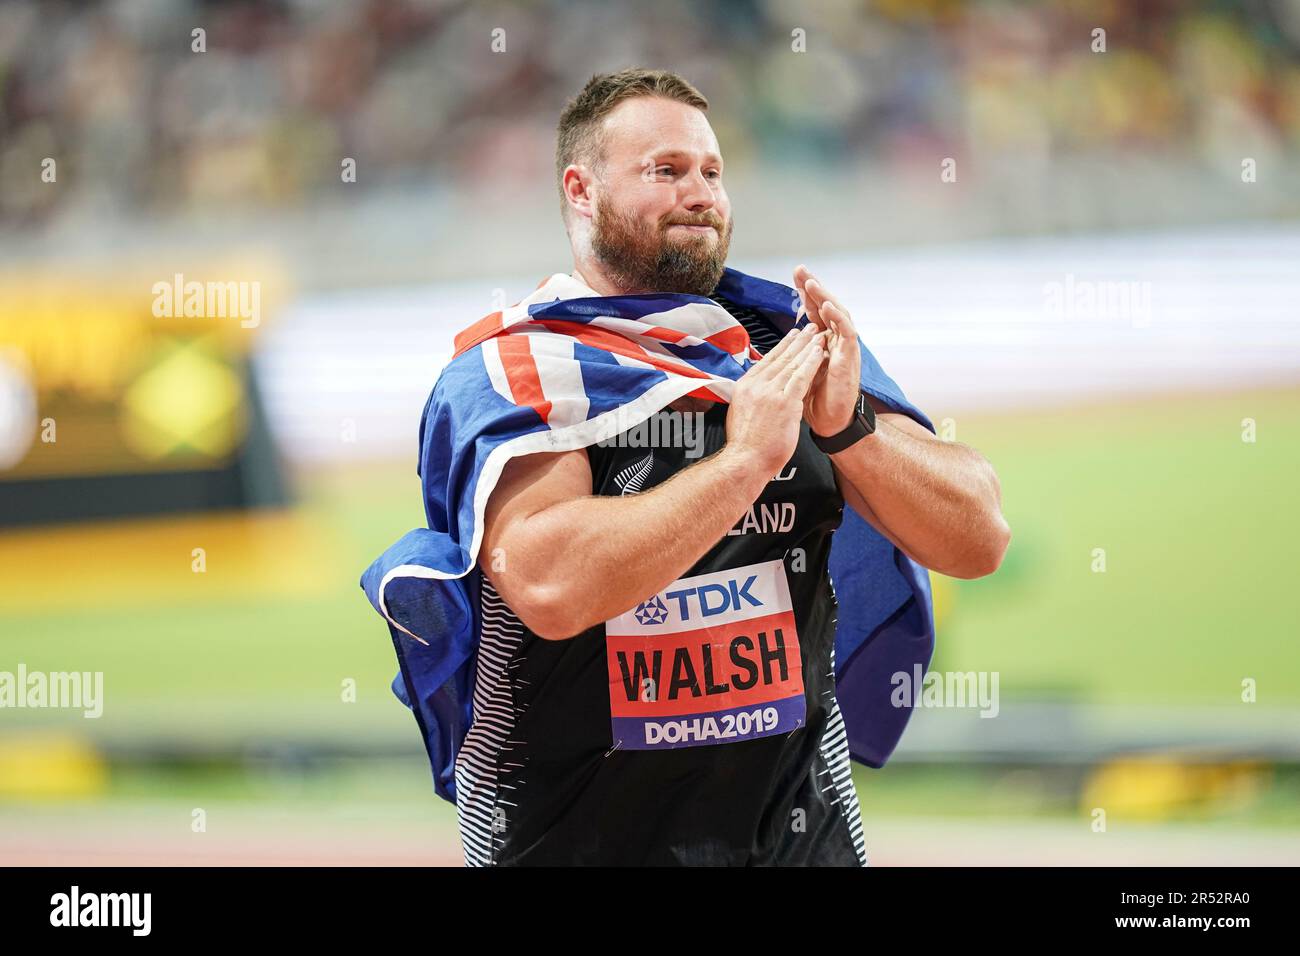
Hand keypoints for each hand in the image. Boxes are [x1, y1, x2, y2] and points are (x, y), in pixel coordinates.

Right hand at [725, 323, 827, 476]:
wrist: (745, 461)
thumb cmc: (745, 445)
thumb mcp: (740, 413)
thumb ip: (751, 399)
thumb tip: (756, 393)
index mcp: (744, 387)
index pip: (766, 361)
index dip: (782, 347)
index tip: (792, 337)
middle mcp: (756, 385)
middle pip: (780, 358)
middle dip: (797, 341)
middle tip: (809, 329)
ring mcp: (770, 392)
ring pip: (792, 364)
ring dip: (807, 347)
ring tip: (818, 335)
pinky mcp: (784, 402)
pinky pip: (801, 377)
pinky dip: (811, 362)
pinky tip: (819, 352)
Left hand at [793, 264, 861, 437]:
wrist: (830, 422)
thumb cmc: (815, 399)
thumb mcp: (797, 370)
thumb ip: (793, 353)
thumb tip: (780, 343)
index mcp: (823, 341)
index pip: (813, 310)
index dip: (805, 293)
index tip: (793, 276)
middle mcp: (836, 340)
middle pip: (826, 306)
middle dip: (813, 288)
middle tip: (800, 270)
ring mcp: (845, 348)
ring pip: (838, 314)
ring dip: (825, 297)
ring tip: (812, 282)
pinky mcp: (850, 358)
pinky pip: (847, 332)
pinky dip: (837, 318)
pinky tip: (827, 306)